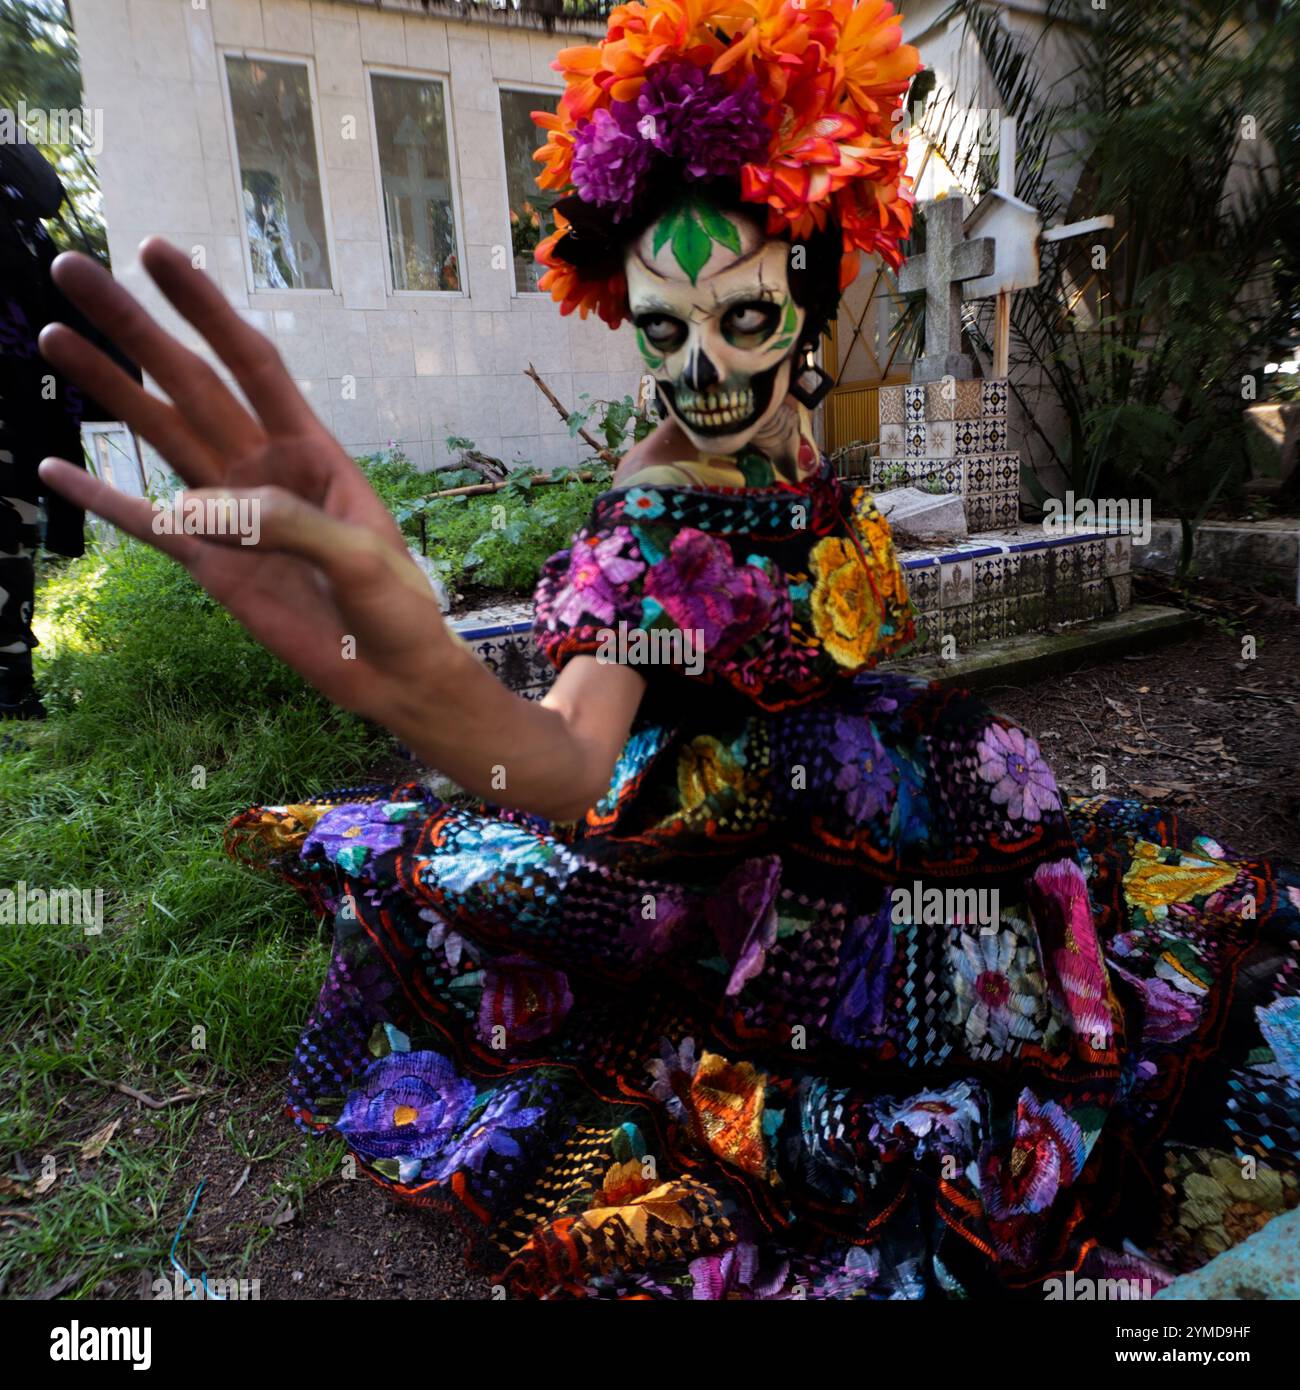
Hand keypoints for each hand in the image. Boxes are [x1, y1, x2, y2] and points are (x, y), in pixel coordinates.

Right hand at [37, 238, 450, 728]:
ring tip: (54, 336)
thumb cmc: (396, 605)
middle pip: (189, 383)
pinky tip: (56, 468)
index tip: (155, 252)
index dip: (204, 307)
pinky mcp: (210, 564)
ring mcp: (231, 514)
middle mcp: (264, 469)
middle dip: (134, 327)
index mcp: (312, 450)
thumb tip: (203, 509)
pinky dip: (102, 500)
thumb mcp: (361, 557)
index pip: (251, 362)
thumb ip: (292, 527)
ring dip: (108, 388)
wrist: (390, 672)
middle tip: (70, 270)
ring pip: (160, 436)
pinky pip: (148, 527)